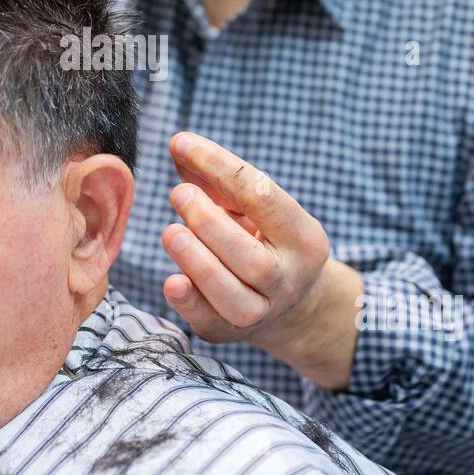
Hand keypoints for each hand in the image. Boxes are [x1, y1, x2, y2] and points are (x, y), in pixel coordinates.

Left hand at [160, 131, 363, 390]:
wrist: (294, 308)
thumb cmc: (265, 240)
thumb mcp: (255, 209)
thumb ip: (217, 180)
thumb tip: (179, 148)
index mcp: (303, 237)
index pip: (262, 195)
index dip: (219, 165)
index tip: (181, 142)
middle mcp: (288, 278)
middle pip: (251, 256)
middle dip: (209, 222)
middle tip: (178, 194)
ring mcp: (262, 311)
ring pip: (234, 294)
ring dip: (197, 261)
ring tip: (170, 232)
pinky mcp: (229, 332)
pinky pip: (208, 320)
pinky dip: (188, 301)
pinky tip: (172, 280)